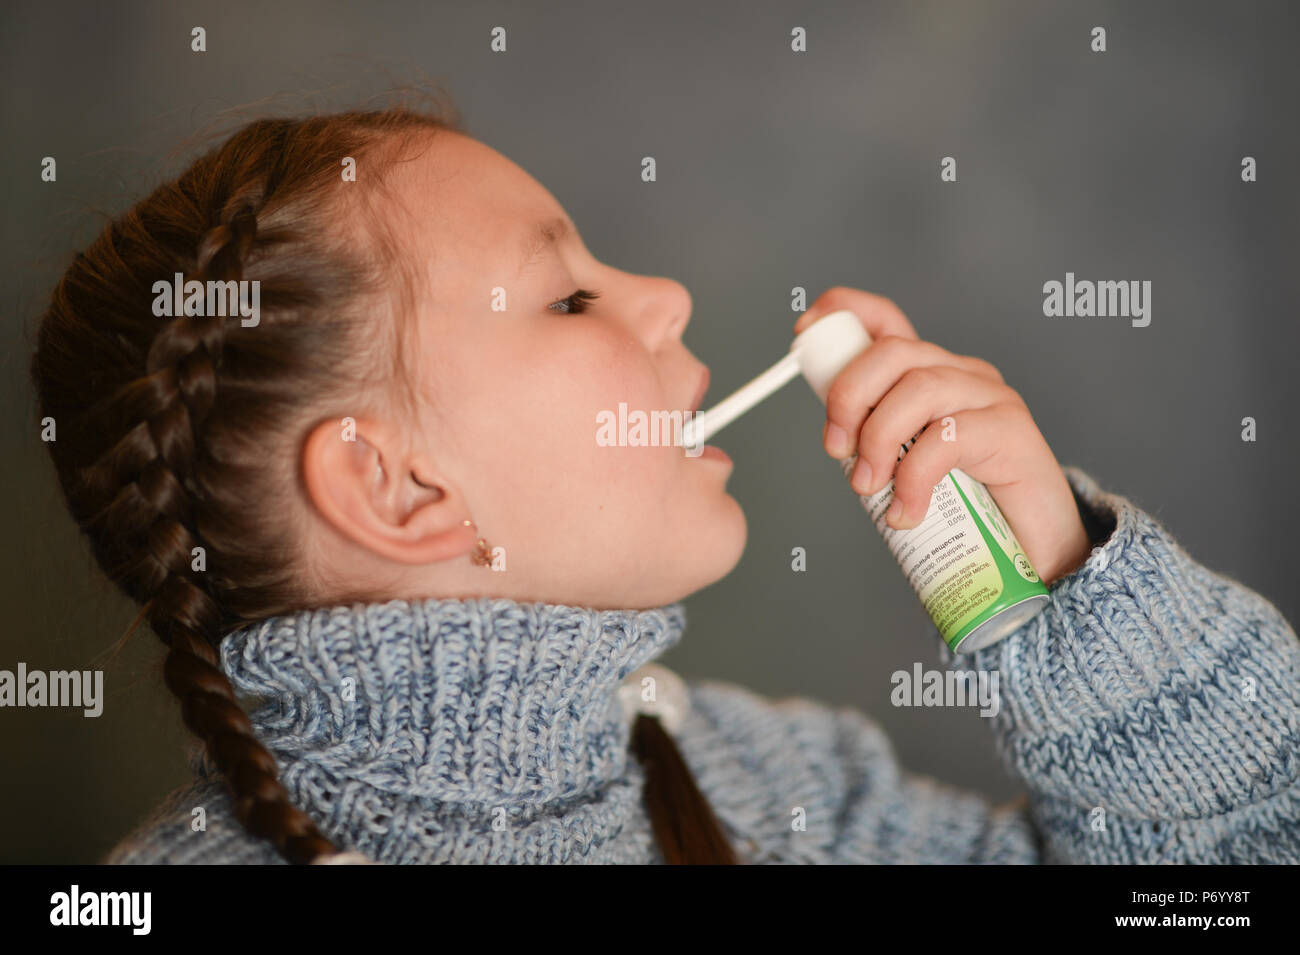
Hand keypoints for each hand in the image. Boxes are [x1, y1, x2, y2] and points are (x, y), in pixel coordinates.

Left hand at [795, 287, 1092, 584]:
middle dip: (849, 397)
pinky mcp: (1012, 430)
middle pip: (893, 352)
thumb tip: (835, 440)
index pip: (886, 322)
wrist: (1033, 549)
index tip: (803, 334)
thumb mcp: (904, 468)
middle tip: (838, 451)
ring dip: (878, 440)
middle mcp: (960, 374)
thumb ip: (875, 445)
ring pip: (919, 389)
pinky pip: (948, 439)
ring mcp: (990, 397)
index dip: (844, 313)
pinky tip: (907, 511)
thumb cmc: (965, 509)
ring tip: (870, 487)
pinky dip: (913, 479)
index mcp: (928, 375)